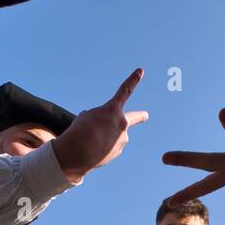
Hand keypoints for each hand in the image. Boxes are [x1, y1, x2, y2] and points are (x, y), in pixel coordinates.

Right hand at [52, 68, 148, 182]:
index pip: (124, 91)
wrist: (78, 154)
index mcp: (113, 110)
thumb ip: (97, 118)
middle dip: (140, 116)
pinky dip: (99, 147)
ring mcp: (121, 141)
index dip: (133, 80)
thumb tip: (103, 129)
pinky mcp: (116, 153)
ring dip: (103, 136)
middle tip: (146, 115)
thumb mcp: (86, 118)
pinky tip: (90, 150)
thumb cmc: (79, 131)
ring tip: (89, 140)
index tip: (141, 71)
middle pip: (134, 118)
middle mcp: (122, 125)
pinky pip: (107, 147)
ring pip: (111, 135)